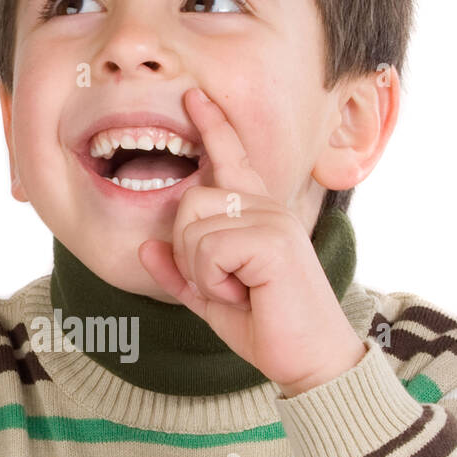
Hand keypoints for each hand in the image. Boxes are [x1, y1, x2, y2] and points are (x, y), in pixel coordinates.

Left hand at [138, 87, 365, 395]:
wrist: (310, 360)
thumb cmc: (268, 329)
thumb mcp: (212, 300)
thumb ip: (179, 273)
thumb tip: (146, 247)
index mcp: (256, 215)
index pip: (230, 160)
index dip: (212, 126)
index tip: (194, 97)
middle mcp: (266, 207)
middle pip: (190, 201)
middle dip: (188, 252)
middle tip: (224, 284)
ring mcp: (271, 219)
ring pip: (193, 227)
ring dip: (202, 272)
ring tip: (239, 291)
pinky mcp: (271, 240)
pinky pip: (208, 249)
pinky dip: (213, 281)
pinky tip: (245, 294)